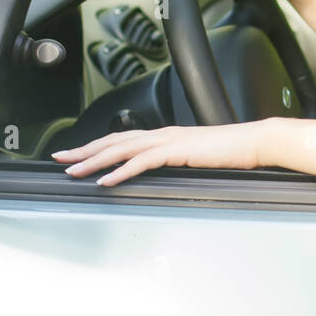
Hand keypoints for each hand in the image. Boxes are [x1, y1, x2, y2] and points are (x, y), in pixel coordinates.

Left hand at [52, 123, 261, 185]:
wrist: (255, 142)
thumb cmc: (232, 152)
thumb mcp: (196, 159)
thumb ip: (176, 163)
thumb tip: (160, 176)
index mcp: (165, 136)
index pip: (122, 139)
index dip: (96, 146)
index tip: (75, 154)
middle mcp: (162, 134)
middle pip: (114, 140)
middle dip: (84, 150)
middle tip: (59, 158)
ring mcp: (169, 141)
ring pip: (122, 149)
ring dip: (95, 160)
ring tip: (73, 170)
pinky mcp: (178, 151)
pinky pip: (142, 162)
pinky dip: (121, 171)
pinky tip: (107, 180)